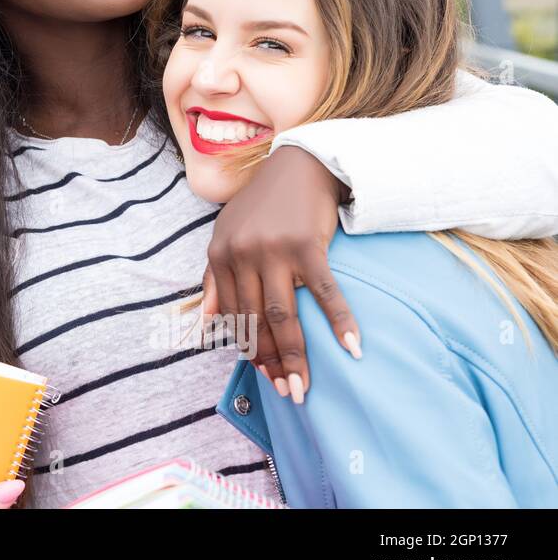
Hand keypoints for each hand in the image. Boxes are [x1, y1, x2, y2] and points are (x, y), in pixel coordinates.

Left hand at [203, 146, 361, 402]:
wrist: (300, 165)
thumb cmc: (263, 205)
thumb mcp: (227, 234)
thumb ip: (213, 276)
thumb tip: (206, 319)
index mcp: (219, 254)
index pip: (232, 314)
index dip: (248, 348)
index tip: (263, 376)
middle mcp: (242, 254)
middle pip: (256, 321)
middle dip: (271, 362)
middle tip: (289, 394)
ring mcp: (274, 251)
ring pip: (283, 315)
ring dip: (295, 356)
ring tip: (305, 386)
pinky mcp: (307, 246)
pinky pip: (325, 293)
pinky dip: (340, 322)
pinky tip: (352, 348)